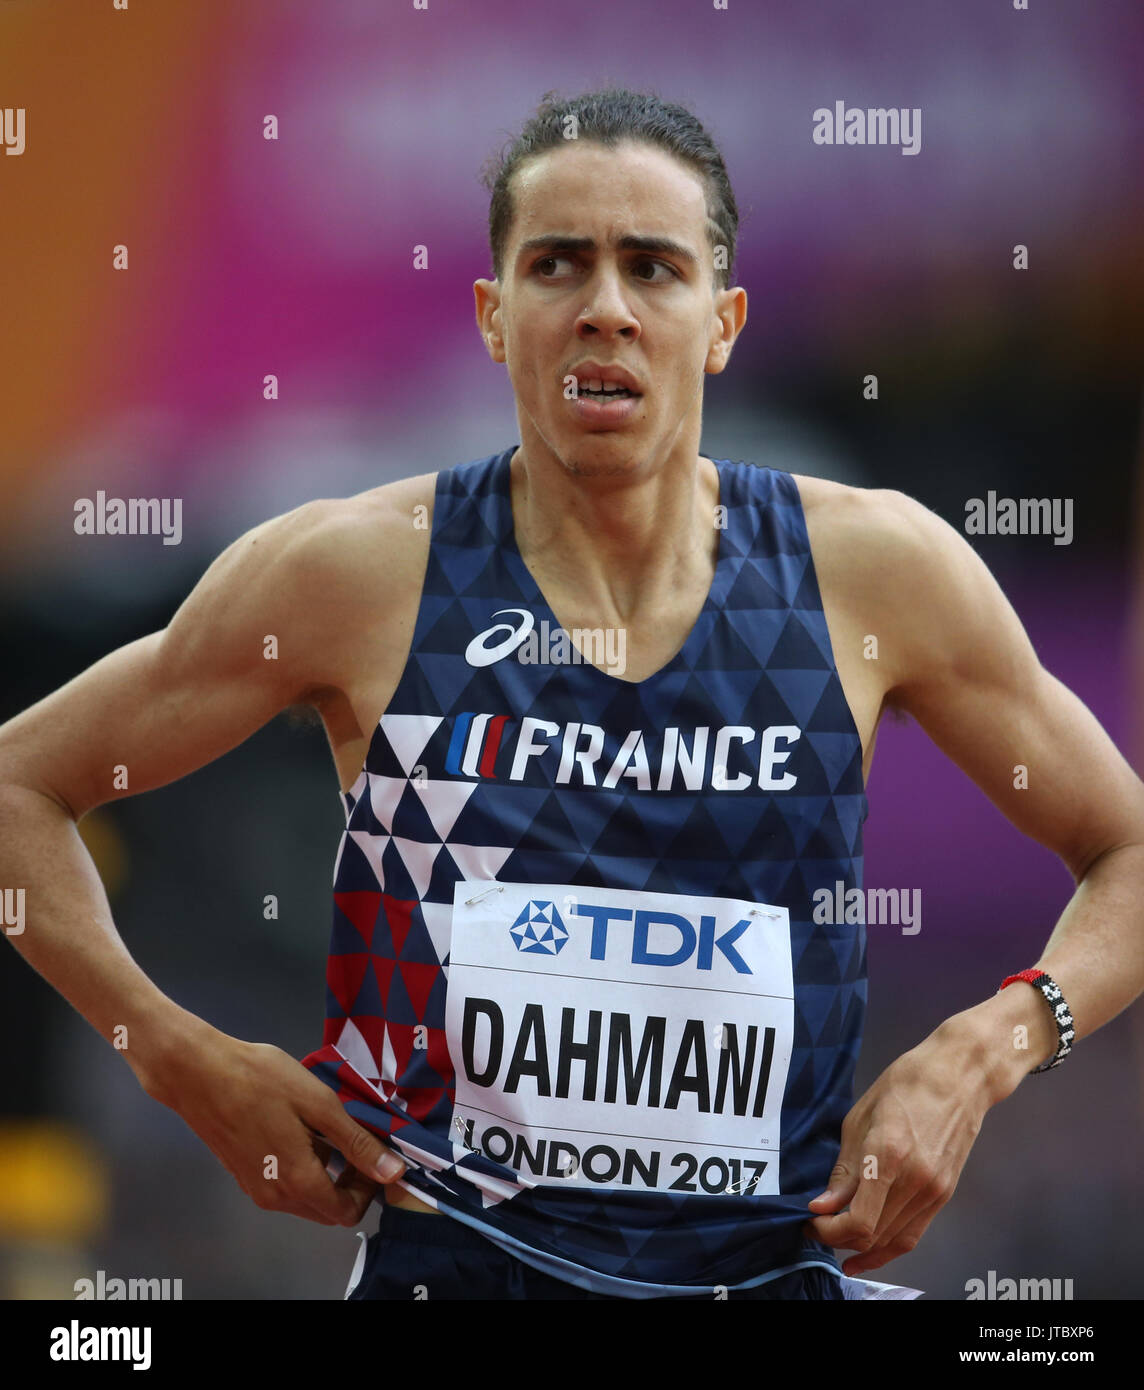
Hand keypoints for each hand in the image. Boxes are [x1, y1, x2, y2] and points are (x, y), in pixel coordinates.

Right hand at [137, 1019, 405, 1225]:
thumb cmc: (261, 1081)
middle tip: (355, 1139)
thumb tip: (394, 1173)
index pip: (347, 1212)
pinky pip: (284, 1186)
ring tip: (329, 1128)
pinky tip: (302, 1130)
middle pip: (326, 1210)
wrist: (198, 1073)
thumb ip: (357, 1142)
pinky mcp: (243, 1176)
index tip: (373, 1152)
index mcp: (299, 1183)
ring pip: (305, 1199)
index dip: (368, 1188)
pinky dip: (303, 1169)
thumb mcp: (318, 1104)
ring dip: (326, 1175)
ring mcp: (256, 1189)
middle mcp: (276, 1198)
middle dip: (350, 1183)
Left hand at [803, 1022, 991, 1274]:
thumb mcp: (859, 1118)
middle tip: (817, 1227)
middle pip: (874, 1235)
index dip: (828, 1231)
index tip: (810, 1222)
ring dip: (862, 1247)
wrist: (960, 1077)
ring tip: (837, 1239)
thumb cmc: (905, 1084)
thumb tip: (822, 1206)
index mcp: (887, 1155)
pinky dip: (889, 1247)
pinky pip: (913, 1234)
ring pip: (893, 1242)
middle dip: (838, 1239)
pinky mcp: (945, 1196)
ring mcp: (933, 1192)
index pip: (858, 1220)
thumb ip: (843, 1169)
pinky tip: (868, 1252)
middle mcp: (914, 1181)